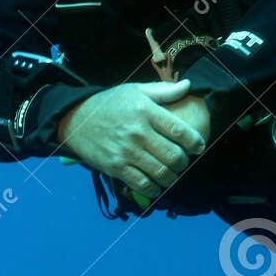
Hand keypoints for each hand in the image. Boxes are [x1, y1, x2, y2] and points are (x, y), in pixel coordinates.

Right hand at [56, 80, 206, 199]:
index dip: (195, 142)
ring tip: (171, 174)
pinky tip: (156, 186)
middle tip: (182, 161)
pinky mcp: (115, 167)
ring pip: (161, 172)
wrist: (76, 120)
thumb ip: (164, 91)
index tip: (199, 147)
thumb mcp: (136, 91)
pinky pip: (142, 184)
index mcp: (146, 111)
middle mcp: (138, 132)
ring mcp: (126, 151)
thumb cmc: (110, 104)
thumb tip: (189, 85)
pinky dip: (154, 189)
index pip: (180, 131)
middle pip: (173, 155)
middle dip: (183, 162)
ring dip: (171, 177)